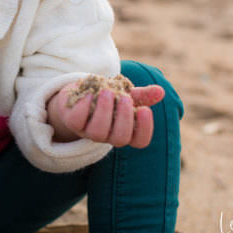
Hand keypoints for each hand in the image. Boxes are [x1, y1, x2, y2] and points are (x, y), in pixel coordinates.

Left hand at [47, 82, 164, 147]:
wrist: (79, 94)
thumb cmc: (108, 97)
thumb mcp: (126, 94)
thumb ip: (142, 95)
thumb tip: (160, 91)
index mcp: (126, 130)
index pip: (140, 141)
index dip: (145, 129)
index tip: (145, 110)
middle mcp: (108, 135)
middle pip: (120, 138)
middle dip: (124, 117)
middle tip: (123, 97)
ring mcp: (89, 131)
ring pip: (98, 132)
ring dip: (104, 110)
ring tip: (107, 91)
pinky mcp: (72, 122)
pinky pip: (77, 120)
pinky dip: (84, 105)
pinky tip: (90, 92)